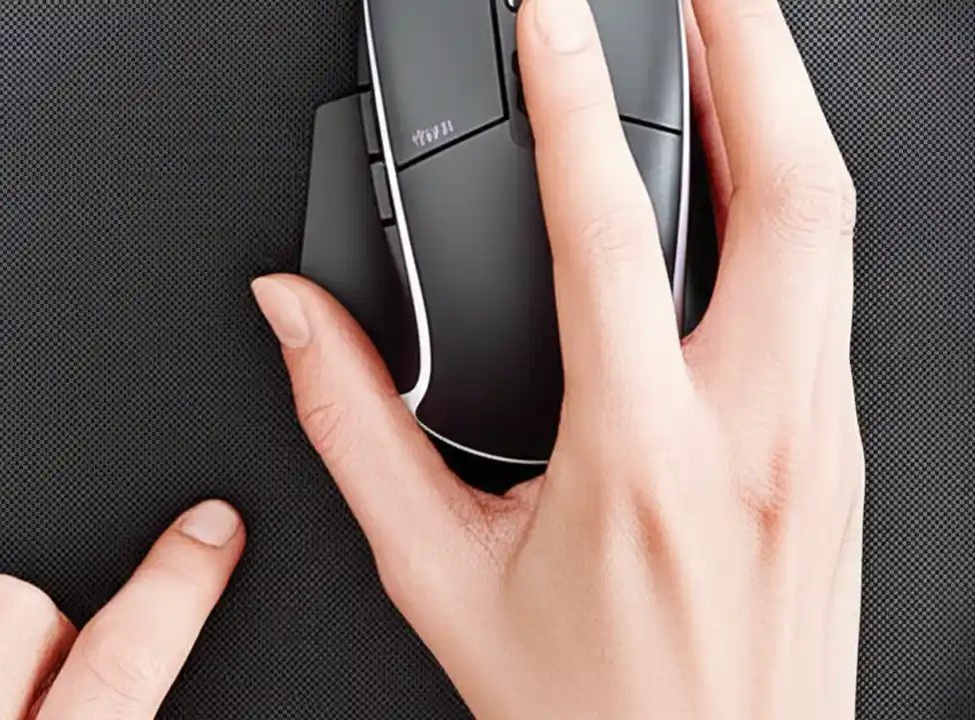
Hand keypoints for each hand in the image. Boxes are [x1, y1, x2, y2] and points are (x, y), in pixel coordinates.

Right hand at [252, 0, 861, 715]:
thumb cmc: (592, 706)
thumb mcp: (438, 574)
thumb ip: (354, 429)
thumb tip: (300, 319)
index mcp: (643, 460)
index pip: (606, 234)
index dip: (570, 104)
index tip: (552, 20)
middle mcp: (758, 433)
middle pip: (796, 190)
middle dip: (753, 54)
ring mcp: (822, 436)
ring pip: (833, 226)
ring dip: (783, 108)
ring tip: (732, 39)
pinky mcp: (842, 448)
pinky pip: (830, 284)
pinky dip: (793, 192)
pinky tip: (750, 165)